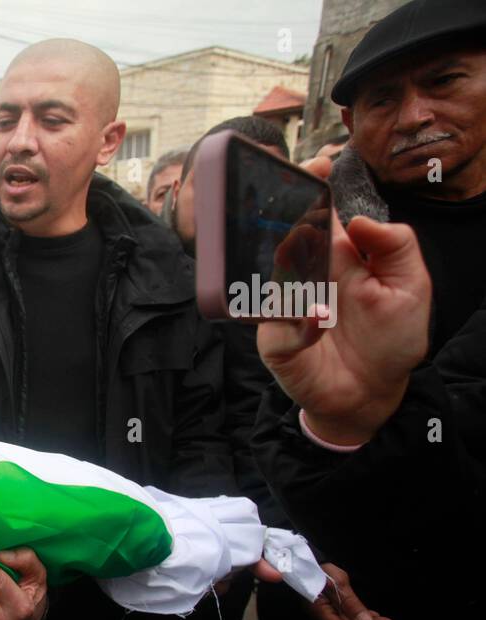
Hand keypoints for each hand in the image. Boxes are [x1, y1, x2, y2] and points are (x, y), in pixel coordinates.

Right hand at [256, 156, 431, 446]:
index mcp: (335, 255)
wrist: (373, 393)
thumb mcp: (411, 286)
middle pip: (282, 235)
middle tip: (297, 213)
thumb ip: (397, 246)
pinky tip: (319, 321)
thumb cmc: (390, 339)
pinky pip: (276, 324)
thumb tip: (358, 219)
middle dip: (283, 218)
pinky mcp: (275, 339)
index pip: (316, 212)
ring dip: (290, 272)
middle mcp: (304, 275)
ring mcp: (284, 306)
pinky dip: (297, 322)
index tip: (316, 165)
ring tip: (314, 279)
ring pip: (271, 275)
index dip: (310, 186)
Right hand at [305, 562, 396, 619]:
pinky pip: (349, 615)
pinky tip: (375, 617)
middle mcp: (325, 616)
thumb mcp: (339, 584)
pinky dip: (362, 616)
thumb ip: (352, 604)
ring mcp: (328, 610)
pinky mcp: (332, 604)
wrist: (306, 559)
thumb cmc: (319, 569)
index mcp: (322, 613)